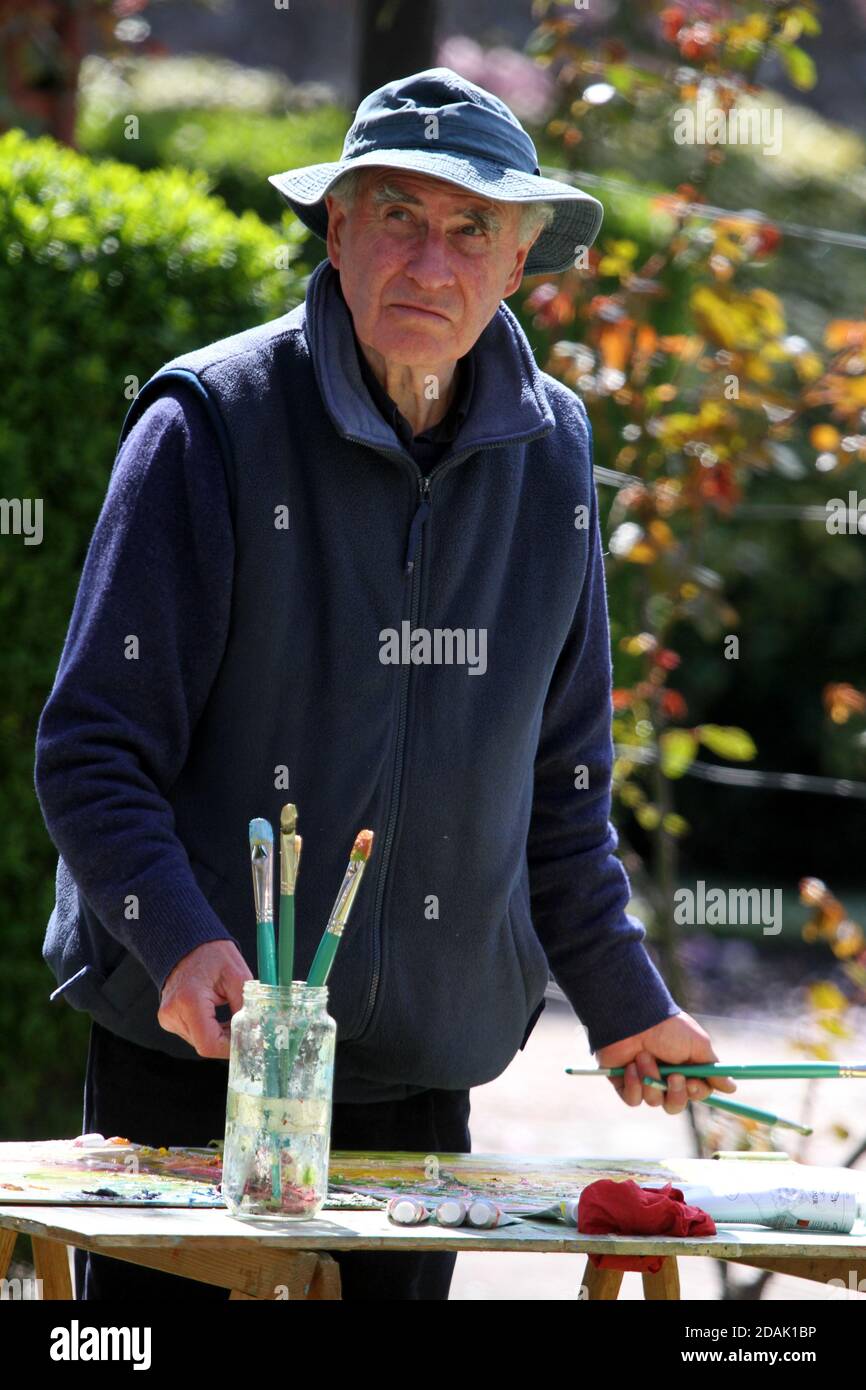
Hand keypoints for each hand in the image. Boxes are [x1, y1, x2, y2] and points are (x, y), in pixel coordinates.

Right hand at [158, 940, 252, 1058]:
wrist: (189, 944)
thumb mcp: (238, 976)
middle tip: (246, 1028)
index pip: (209, 1044)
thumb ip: (245, 1007)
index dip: (230, 1048)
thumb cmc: (213, 955)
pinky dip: (209, 1030)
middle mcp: (173, 1013)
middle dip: (228, 1041)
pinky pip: (193, 1034)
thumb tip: (254, 1032)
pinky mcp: (168, 1018)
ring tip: (232, 1016)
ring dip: (219, 1035)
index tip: (248, 1041)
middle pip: (204, 1044)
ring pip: (199, 1041)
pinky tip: (219, 1016)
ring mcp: (168, 1017)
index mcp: (189, 1001)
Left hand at [596, 1011, 737, 1115]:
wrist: (634, 1018)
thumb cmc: (668, 1029)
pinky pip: (633, 1100)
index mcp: (684, 1068)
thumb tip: (732, 1087)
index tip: (691, 1081)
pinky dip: (633, 1084)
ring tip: (643, 1056)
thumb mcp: (698, 1045)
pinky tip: (630, 1066)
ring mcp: (644, 1080)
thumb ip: (713, 1069)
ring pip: (654, 1102)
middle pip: (674, 1105)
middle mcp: (664, 1076)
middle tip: (672, 1077)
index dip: (694, 1092)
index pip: (695, 1093)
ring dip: (651, 1080)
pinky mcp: (624, 1083)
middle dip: (675, 1094)